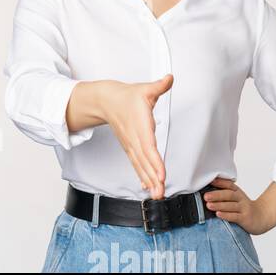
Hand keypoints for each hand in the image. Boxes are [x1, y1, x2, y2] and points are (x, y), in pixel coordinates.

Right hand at [97, 74, 173, 198]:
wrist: (105, 102)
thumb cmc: (126, 96)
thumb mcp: (144, 89)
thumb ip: (159, 86)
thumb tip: (170, 78)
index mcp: (139, 126)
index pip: (148, 147)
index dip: (154, 162)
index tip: (161, 175)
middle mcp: (134, 139)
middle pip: (144, 162)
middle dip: (152, 178)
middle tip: (160, 193)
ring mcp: (131, 145)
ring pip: (141, 166)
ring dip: (149, 182)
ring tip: (157, 195)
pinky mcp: (130, 148)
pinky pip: (137, 165)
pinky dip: (143, 177)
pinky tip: (148, 187)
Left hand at [203, 177, 275, 234]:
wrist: (262, 217)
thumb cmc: (243, 207)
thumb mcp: (236, 197)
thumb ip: (224, 192)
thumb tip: (207, 186)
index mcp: (237, 192)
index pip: (229, 185)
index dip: (220, 182)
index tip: (210, 181)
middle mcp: (241, 199)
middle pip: (229, 195)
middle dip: (216, 195)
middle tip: (206, 196)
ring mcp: (243, 209)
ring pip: (231, 206)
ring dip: (219, 205)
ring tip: (208, 205)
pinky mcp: (245, 218)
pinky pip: (235, 216)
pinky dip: (226, 215)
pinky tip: (218, 214)